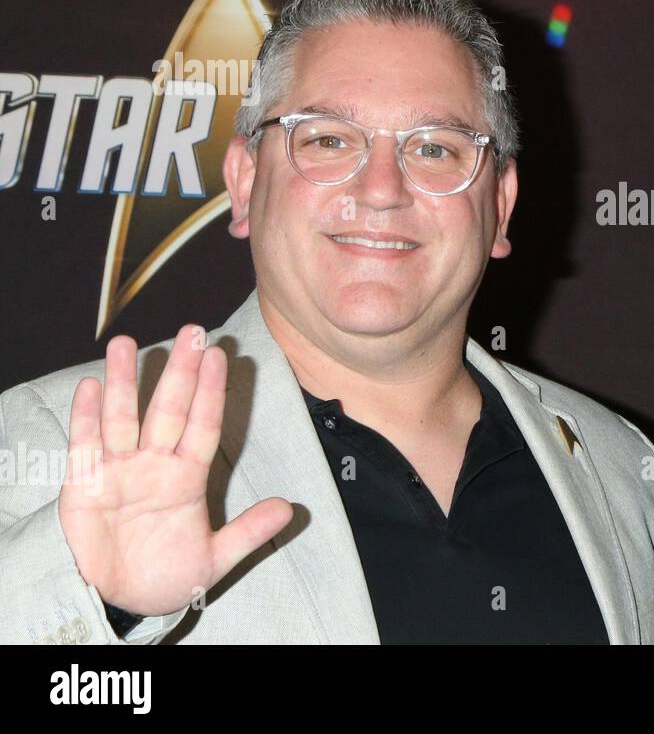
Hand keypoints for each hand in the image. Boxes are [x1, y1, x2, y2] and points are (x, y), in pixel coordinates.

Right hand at [58, 326, 292, 615]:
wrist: (122, 601)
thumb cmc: (168, 575)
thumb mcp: (215, 559)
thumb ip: (249, 532)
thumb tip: (290, 510)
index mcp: (188, 478)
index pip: (203, 425)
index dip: (211, 392)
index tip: (221, 356)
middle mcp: (155, 465)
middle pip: (168, 410)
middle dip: (179, 372)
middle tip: (192, 332)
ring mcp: (119, 471)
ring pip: (123, 417)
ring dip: (125, 382)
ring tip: (128, 344)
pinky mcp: (85, 484)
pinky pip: (85, 445)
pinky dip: (86, 417)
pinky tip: (91, 386)